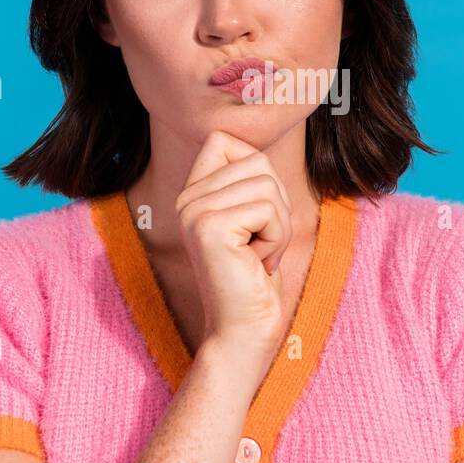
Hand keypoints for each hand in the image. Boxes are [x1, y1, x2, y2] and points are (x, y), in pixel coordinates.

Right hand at [175, 130, 293, 360]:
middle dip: (276, 204)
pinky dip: (276, 238)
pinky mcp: (210, 227)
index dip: (257, 172)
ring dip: (278, 225)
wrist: (244, 330)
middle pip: (256, 162)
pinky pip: (268, 209)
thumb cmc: (256, 276)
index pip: (226, 139)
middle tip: (260, 244)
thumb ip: (250, 178)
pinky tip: (257, 262)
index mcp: (192, 193)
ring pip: (266, 185)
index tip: (254, 218)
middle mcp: (185, 199)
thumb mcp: (255, 217)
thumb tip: (259, 132)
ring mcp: (193, 211)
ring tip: (258, 255)